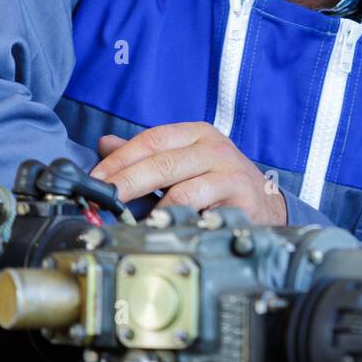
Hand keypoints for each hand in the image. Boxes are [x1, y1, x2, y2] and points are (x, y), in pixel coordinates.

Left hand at [89, 123, 286, 224]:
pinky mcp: (239, 200)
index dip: (119, 159)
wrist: (267, 202)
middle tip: (101, 199)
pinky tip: (160, 227)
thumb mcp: (185, 160)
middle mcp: (214, 148)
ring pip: (181, 189)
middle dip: (125, 182)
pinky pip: (201, 212)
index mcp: (196, 134)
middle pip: (161, 162)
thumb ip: (146, 154)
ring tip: (126, 218)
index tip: (95, 178)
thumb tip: (105, 145)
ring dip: (150, 207)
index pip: (151, 140)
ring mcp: (229, 173)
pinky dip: (177, 221)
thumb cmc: (220, 181)